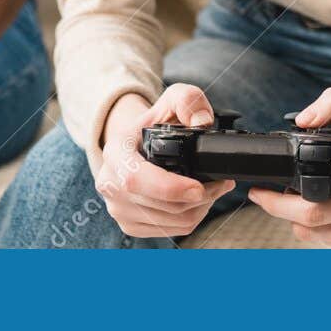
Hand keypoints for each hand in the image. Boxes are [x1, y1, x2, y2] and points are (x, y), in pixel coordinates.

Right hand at [95, 84, 234, 238]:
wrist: (138, 142)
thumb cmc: (156, 122)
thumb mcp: (173, 98)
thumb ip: (189, 100)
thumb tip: (202, 121)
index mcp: (115, 152)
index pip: (137, 180)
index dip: (170, 189)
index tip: (199, 187)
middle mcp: (109, 183)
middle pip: (158, 206)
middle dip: (196, 199)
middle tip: (221, 184)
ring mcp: (117, 208)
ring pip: (167, 222)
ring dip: (198, 210)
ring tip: (213, 190)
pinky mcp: (130, 224)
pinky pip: (168, 231)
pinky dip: (190, 219)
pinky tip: (196, 201)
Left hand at [247, 88, 330, 247]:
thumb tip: (302, 119)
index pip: (314, 212)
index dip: (278, 203)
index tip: (258, 190)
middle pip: (312, 231)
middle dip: (281, 212)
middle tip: (262, 196)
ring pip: (324, 242)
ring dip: (301, 223)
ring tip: (290, 199)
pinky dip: (325, 229)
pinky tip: (317, 210)